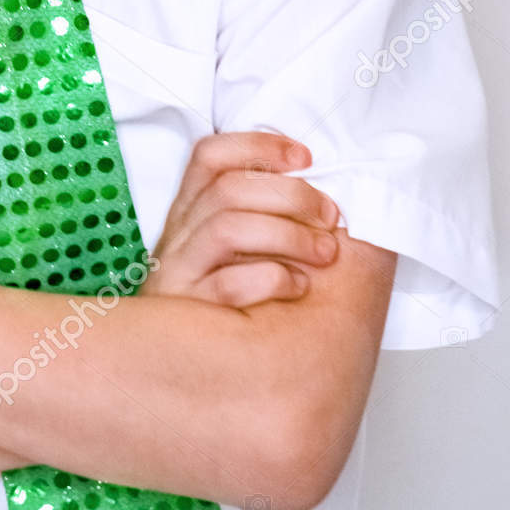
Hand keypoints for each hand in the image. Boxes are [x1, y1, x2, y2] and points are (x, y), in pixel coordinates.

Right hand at [141, 132, 339, 306]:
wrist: (180, 363)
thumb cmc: (220, 297)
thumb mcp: (231, 248)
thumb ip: (259, 214)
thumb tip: (321, 194)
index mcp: (190, 209)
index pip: (209, 156)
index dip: (258, 146)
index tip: (305, 157)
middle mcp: (179, 233)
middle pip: (227, 189)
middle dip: (290, 195)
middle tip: (331, 214)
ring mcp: (179, 271)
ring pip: (228, 229)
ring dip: (288, 235)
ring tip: (325, 252)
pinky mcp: (189, 311)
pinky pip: (228, 286)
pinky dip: (273, 279)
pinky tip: (299, 287)